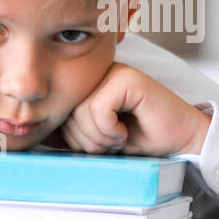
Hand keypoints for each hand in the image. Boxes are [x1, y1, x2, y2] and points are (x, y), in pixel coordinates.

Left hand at [57, 63, 210, 157]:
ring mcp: (114, 72)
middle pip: (68, 112)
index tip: (100, 146)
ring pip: (81, 112)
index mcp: (89, 85)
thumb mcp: (97, 139)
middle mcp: (99, 74)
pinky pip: (99, 108)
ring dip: (101, 138)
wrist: (182, 142)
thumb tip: (36, 137)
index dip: (74, 139)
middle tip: (113, 144)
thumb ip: (71, 133)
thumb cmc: (142, 142)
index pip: (60, 113)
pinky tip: (127, 131)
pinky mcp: (127, 78)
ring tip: (120, 138)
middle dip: (88, 141)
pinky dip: (111, 130)